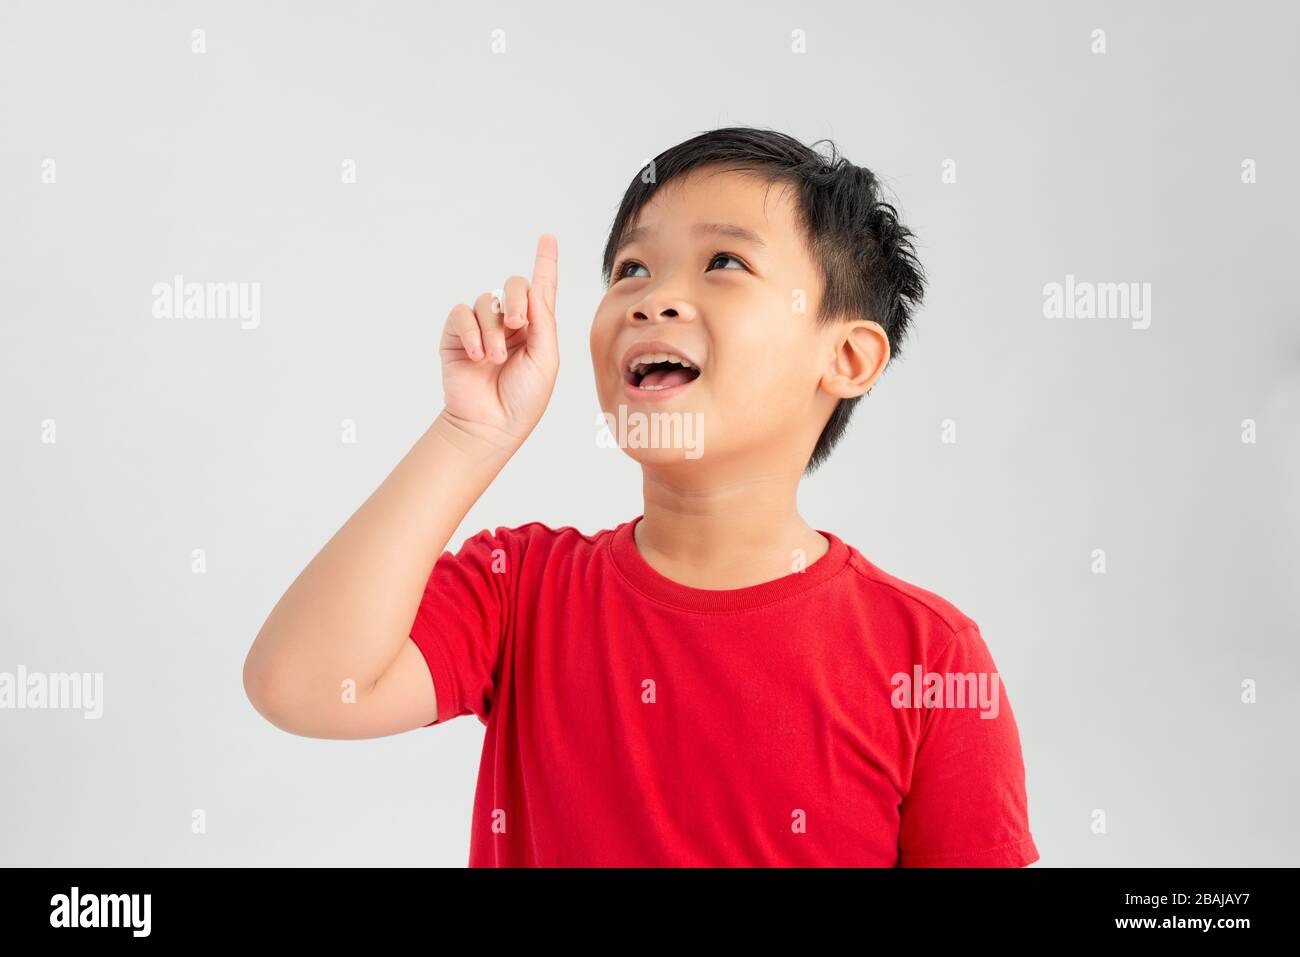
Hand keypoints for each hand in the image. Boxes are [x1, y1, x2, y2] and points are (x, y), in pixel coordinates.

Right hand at [438, 234, 558, 446]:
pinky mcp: (457, 336)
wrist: (491, 425)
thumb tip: (533, 289)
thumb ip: (542, 321)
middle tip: (517, 324)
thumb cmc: (523, 398)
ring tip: (494, 359)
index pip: (540, 289)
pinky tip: (477, 355)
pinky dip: (472, 332)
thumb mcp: (546, 359)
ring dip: (493, 331)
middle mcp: (509, 324)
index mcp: (536, 328)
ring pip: (486, 302)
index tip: (548, 237)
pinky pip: (462, 314)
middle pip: (512, 286)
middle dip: (515, 299)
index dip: (545, 262)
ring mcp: (481, 329)